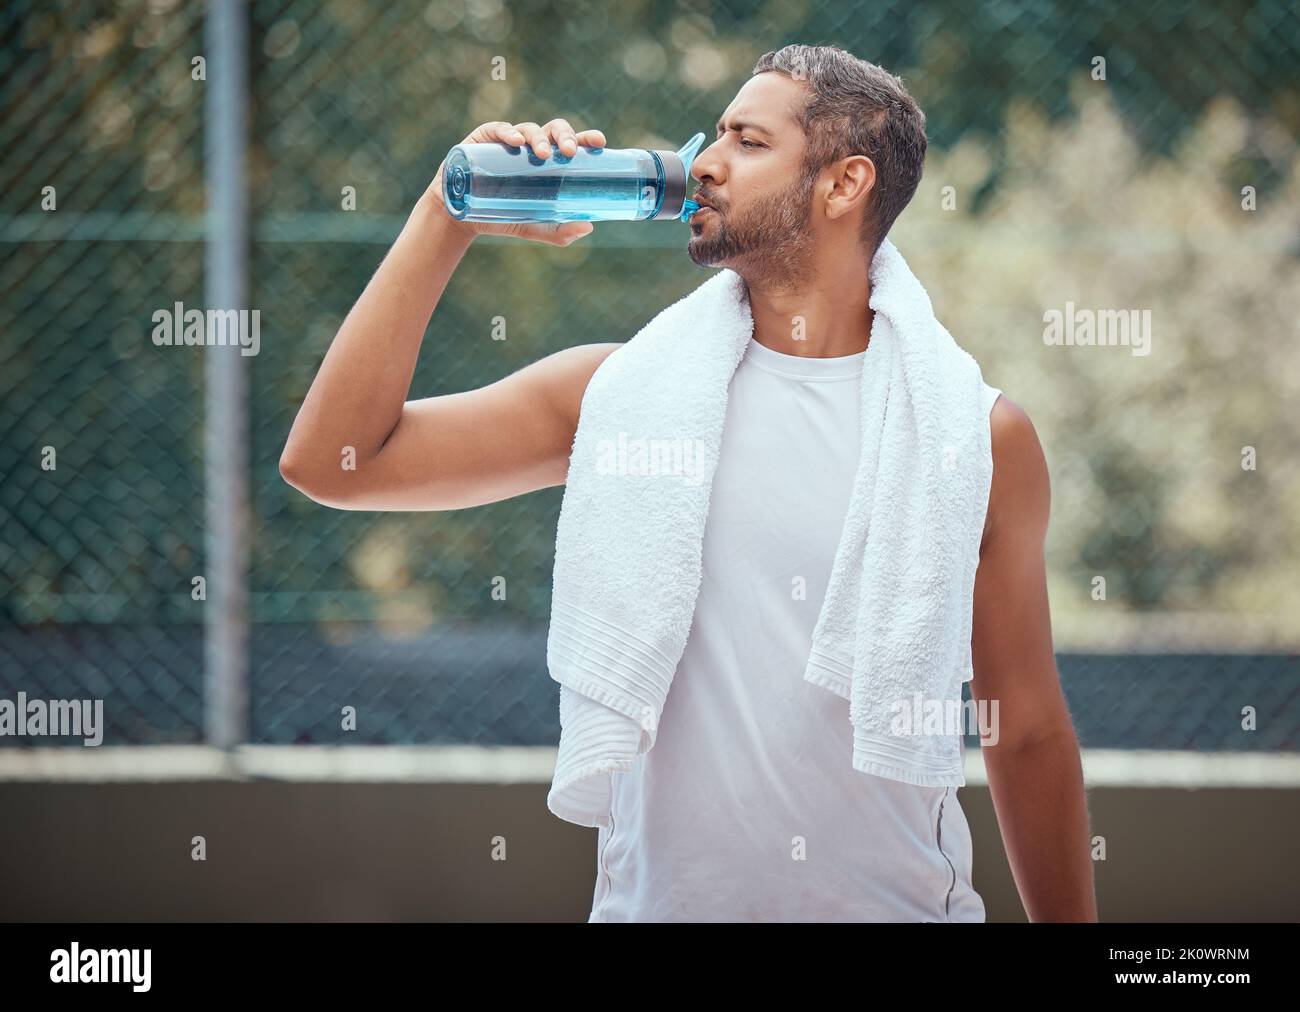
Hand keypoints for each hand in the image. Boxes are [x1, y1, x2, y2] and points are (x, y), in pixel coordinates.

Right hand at [427, 118, 605, 246]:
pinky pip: (498, 129)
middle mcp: (531, 147)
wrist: (461, 217)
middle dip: (564, 136)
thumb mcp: (533, 227)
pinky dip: (508, 132)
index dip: (586, 138)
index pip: (572, 144)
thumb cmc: (502, 216)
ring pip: (529, 128)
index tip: (599, 141)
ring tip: (542, 154)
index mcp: (549, 162)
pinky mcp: (484, 138)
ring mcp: (508, 140)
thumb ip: (558, 231)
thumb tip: (588, 227)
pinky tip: (514, 140)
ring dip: (538, 137)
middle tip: (570, 152)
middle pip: (553, 130)